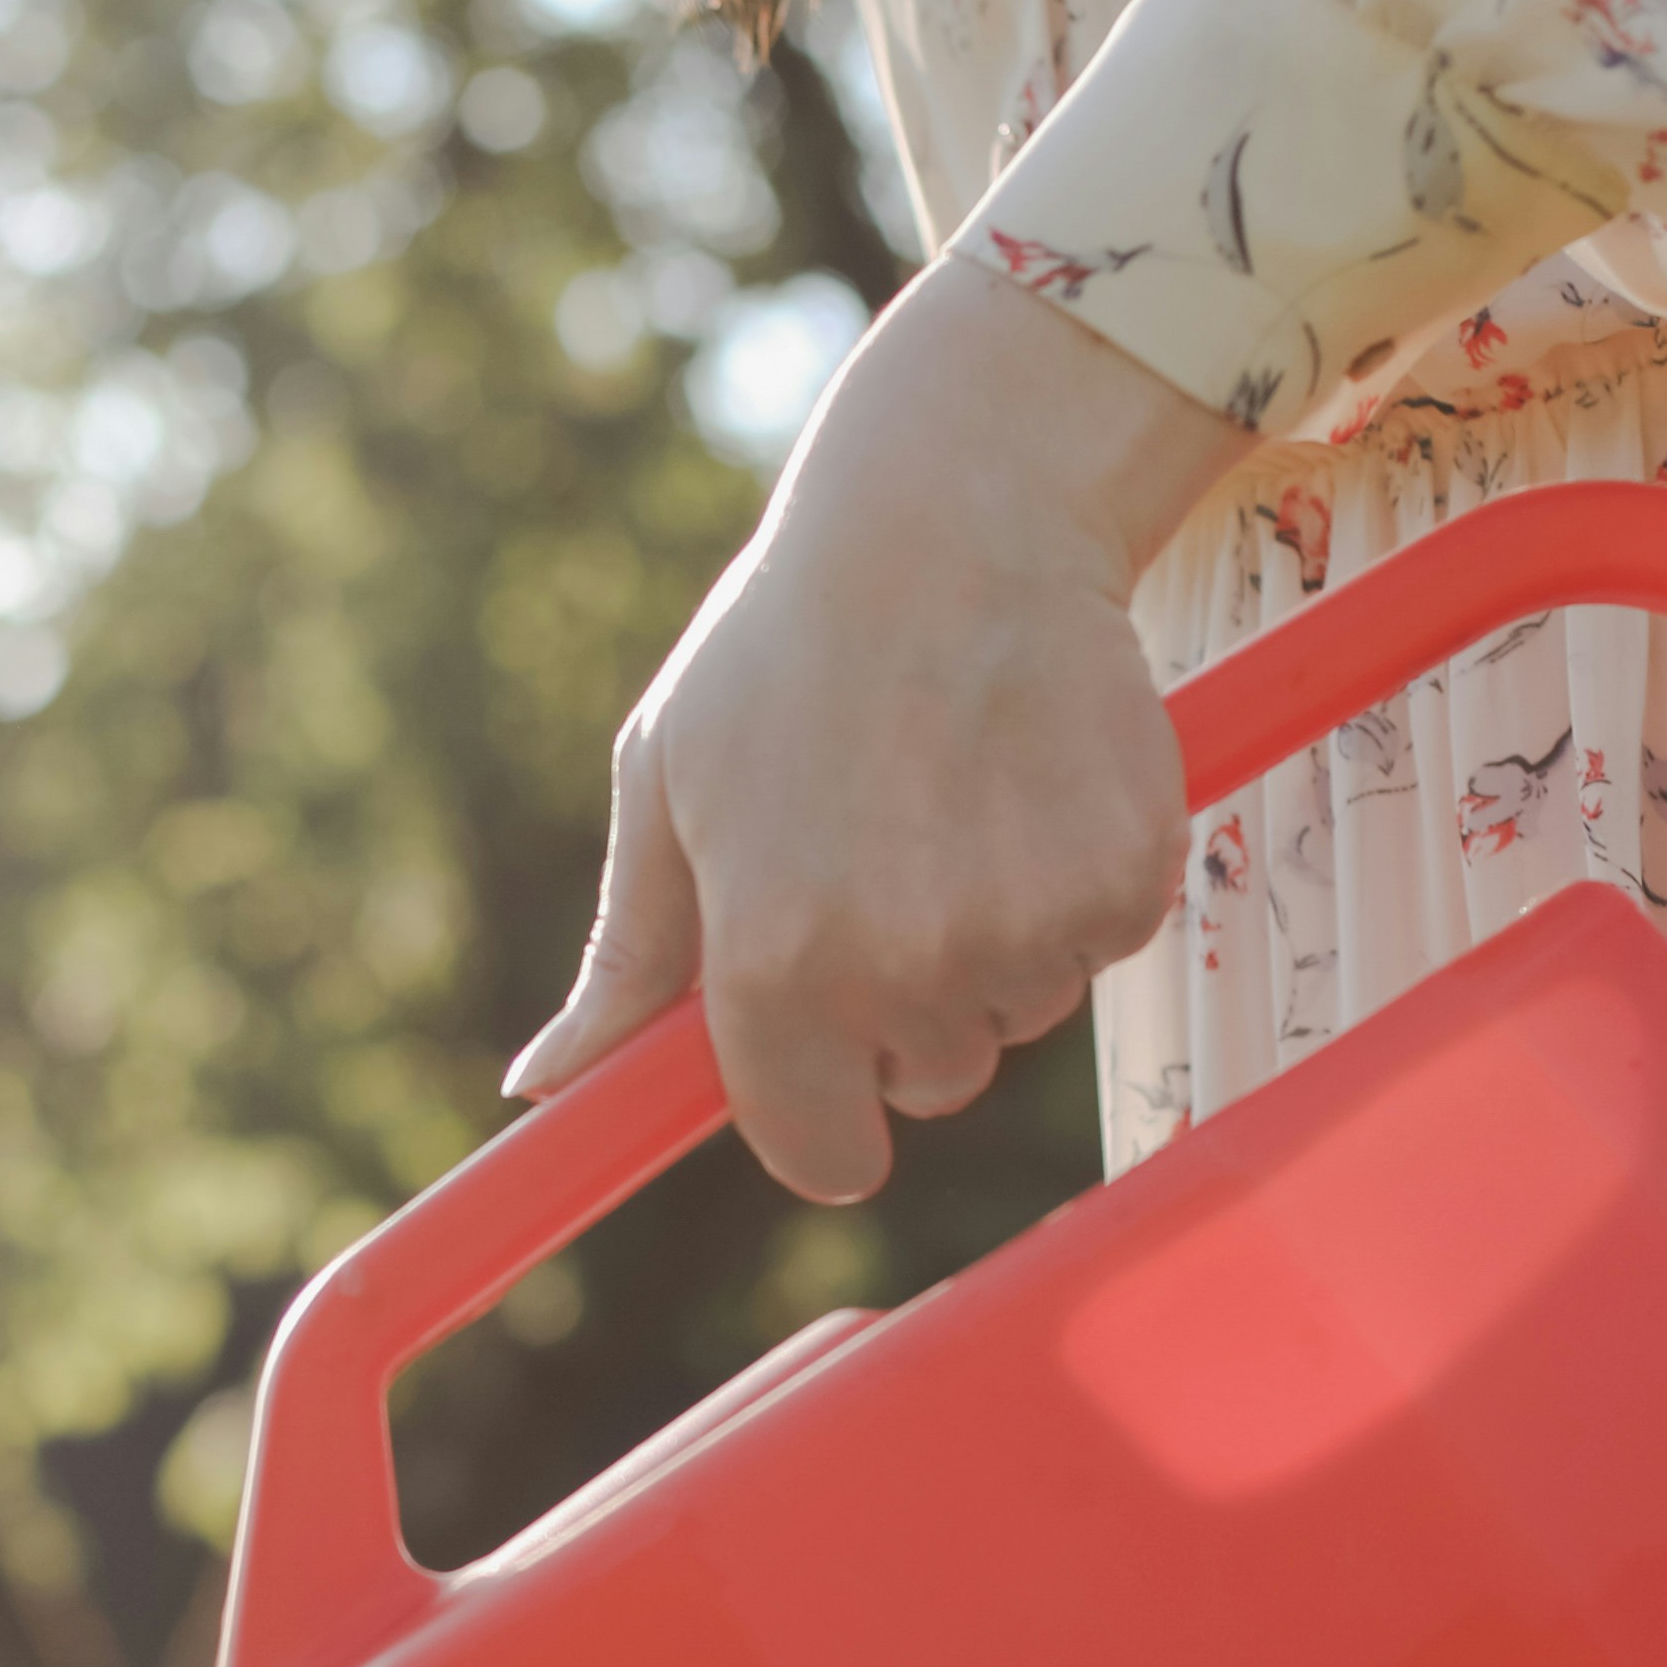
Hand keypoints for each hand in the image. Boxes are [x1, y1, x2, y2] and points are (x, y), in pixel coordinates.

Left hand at [507, 259, 1258, 1203]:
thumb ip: (623, 963)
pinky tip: (1029, 780)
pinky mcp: (1126, 881)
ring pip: (1018, 1012)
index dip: (824, 1117)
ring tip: (956, 799)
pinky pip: (1100, 946)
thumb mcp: (665, 785)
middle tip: (888, 858)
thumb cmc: (784, 647)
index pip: (820, 1155)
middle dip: (908, 1007)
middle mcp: (904, 966)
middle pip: (928, 1083)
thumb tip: (540, 1088)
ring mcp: (1026, 929)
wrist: (954, 511)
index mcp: (773, 961)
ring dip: (995, 941)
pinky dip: (1077, 885)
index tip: (830, 1068)